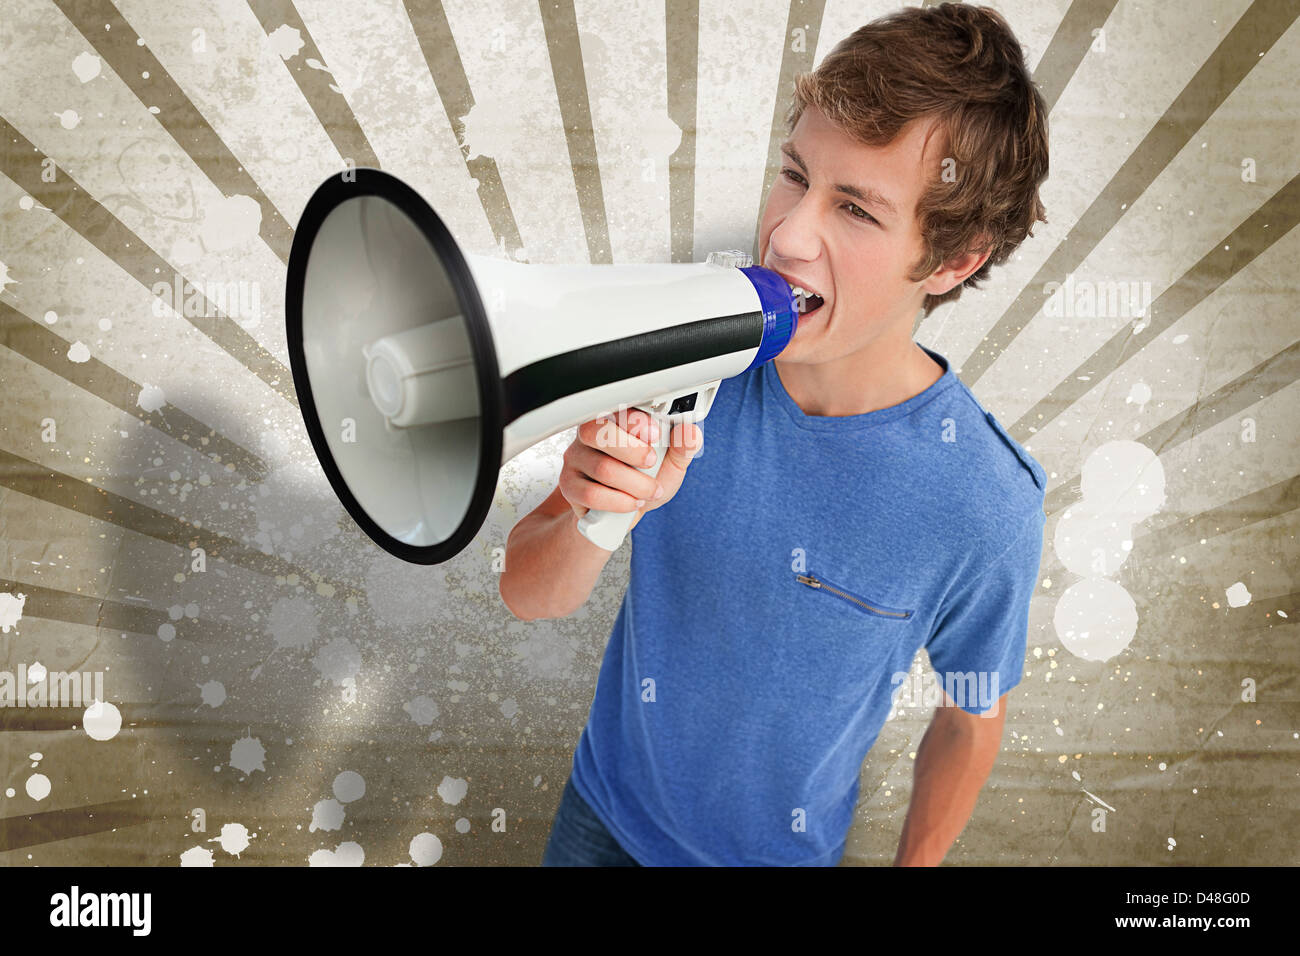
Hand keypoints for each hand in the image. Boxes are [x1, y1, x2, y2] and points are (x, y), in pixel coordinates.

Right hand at [559, 407, 702, 521]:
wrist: (623, 513)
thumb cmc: (643, 481)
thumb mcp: (670, 465)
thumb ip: (682, 448)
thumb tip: (691, 432)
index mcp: (615, 421)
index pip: (616, 409)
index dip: (636, 421)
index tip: (655, 435)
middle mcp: (590, 436)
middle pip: (598, 432)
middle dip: (632, 452)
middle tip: (651, 464)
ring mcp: (576, 459)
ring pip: (602, 468)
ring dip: (634, 485)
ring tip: (647, 491)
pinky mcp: (569, 485)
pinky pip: (591, 494)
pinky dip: (618, 502)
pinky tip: (631, 502)